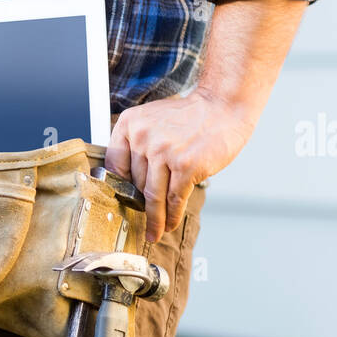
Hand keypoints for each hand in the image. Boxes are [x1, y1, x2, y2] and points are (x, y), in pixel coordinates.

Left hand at [106, 89, 254, 243]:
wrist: (222, 105)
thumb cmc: (190, 116)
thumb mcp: (152, 120)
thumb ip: (138, 145)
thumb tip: (130, 183)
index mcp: (129, 124)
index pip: (113, 164)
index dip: (117, 188)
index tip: (120, 203)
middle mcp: (143, 137)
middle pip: (135, 183)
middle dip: (140, 205)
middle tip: (143, 220)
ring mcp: (163, 152)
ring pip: (153, 196)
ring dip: (155, 219)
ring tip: (155, 231)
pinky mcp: (185, 166)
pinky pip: (174, 199)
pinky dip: (171, 216)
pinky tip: (170, 224)